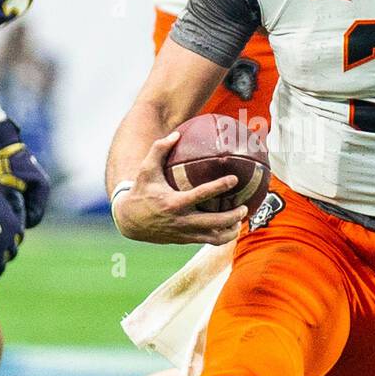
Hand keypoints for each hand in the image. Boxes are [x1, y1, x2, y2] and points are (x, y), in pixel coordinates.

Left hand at [0, 119, 50, 227]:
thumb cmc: (3, 163)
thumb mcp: (6, 187)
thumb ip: (12, 206)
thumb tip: (14, 222)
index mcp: (41, 189)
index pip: (35, 217)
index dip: (23, 223)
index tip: (9, 224)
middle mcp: (41, 188)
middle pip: (32, 212)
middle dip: (20, 217)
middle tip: (4, 218)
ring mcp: (34, 184)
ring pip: (26, 206)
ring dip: (16, 209)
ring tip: (2, 208)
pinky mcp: (26, 181)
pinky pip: (22, 198)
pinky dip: (14, 202)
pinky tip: (2, 200)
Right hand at [112, 132, 246, 244]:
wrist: (129, 221)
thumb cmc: (141, 191)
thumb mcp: (146, 170)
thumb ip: (159, 149)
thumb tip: (176, 134)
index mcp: (174, 203)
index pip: (202, 195)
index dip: (220, 186)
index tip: (234, 179)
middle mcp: (181, 220)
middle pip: (214, 222)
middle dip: (233, 215)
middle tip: (244, 205)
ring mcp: (184, 233)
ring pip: (214, 237)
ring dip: (231, 230)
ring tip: (241, 219)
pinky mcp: (185, 241)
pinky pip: (209, 241)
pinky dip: (222, 236)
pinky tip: (231, 227)